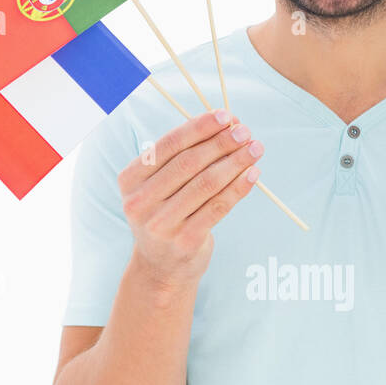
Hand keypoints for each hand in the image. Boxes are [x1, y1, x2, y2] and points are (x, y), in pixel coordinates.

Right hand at [118, 108, 262, 288]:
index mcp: (130, 180)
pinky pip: (218, 208)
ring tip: (255, 149)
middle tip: (245, 131)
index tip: (225, 116)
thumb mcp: (160, 187)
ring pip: (206, 184)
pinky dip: (238, 188)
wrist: (161, 268)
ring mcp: (161, 224)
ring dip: (235, 162)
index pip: (168, 145)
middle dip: (221, 143)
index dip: (199, 128)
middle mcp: (140, 202)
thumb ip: (183, 158)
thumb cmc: (166, 215)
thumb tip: (227, 125)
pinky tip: (253, 174)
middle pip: (188, 163)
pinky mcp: (184, 242)